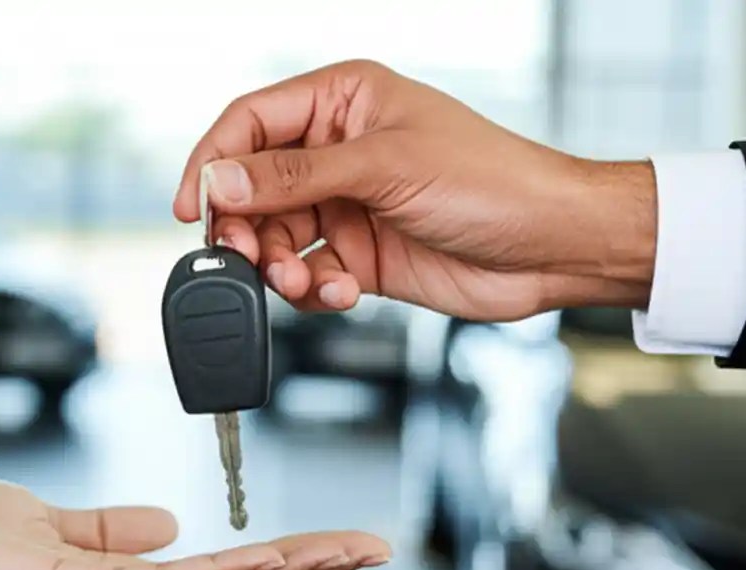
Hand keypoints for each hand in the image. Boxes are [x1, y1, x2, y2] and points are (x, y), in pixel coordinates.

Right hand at [175, 60, 657, 321]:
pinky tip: (342, 292)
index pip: (250, 123)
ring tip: (305, 280)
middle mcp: (338, 151)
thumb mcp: (385, 168)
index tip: (194, 208)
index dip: (213, 163)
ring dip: (281, 266)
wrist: (551, 247)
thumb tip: (223, 180)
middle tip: (248, 257)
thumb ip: (295, 178)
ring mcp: (348, 205)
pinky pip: (308, 274)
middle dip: (247, 228)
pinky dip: (314, 289)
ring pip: (276, 237)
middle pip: (254, 188)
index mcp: (343, 102)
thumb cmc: (492, 181)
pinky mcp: (360, 255)